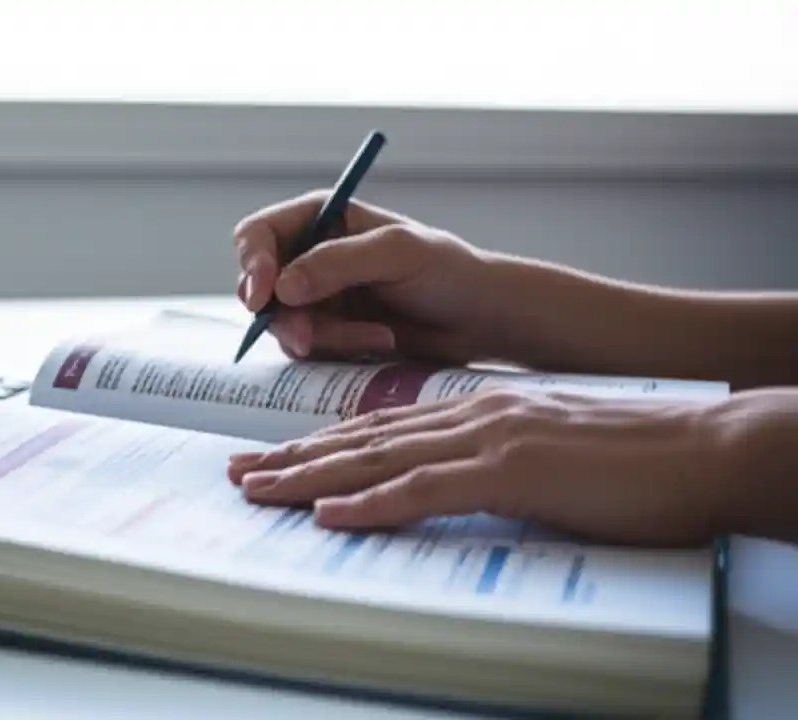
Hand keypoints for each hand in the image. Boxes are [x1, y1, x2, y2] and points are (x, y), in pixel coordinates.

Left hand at [226, 388, 734, 545]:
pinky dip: (371, 504)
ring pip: (376, 459)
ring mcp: (488, 441)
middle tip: (239, 472)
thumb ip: (494, 456)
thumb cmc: (629, 457)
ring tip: (258, 489)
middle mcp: (470, 417)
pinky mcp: (511, 473)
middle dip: (293, 457)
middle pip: (361, 439)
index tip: (275, 458)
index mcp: (476, 410)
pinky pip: (425, 491)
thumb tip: (454, 476)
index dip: (322, 444)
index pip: (381, 428)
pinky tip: (329, 516)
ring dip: (309, 478)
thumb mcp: (545, 448)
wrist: (700, 447)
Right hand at [233, 191, 502, 363]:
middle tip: (309, 339)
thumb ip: (337, 263)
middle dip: (283, 315)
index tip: (263, 296)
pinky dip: (339, 351)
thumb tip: (281, 288)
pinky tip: (380, 342)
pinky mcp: (327, 334)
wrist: (479, 320)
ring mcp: (316, 298)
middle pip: (259, 286)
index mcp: (321, 219)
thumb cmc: (448, 272)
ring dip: (323, 338)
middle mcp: (310, 256)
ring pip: (282, 324)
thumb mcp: (397, 254)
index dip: (253, 263)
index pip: (259, 234)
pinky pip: (306, 349)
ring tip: (376, 337)